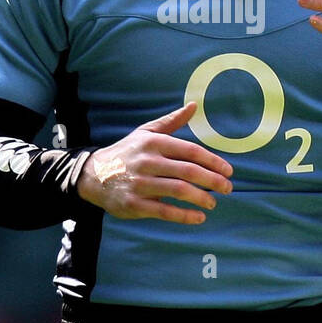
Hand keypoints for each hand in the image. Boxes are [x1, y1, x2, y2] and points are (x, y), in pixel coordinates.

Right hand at [77, 102, 232, 223]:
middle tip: (228, 188)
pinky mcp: (134, 204)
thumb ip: (172, 121)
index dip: (213, 161)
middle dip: (213, 181)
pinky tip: (199, 217)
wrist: (93, 174)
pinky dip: (185, 215)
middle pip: (188, 171)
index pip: (191, 151)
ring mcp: (140, 184)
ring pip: (179, 190)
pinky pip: (164, 211)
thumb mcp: (146, 133)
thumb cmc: (127, 152)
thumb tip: (194, 105)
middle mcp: (148, 161)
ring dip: (201, 198)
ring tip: (213, 202)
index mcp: (154, 143)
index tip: (228, 171)